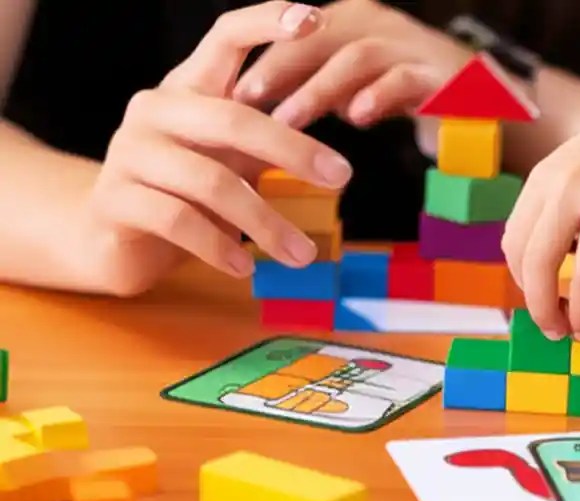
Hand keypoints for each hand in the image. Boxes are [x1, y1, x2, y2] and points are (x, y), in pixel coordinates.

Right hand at [85, 2, 352, 292]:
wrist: (108, 237)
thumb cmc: (183, 191)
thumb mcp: (231, 159)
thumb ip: (271, 143)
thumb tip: (341, 156)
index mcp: (188, 88)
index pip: (224, 37)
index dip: (268, 23)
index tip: (315, 21)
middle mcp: (155, 110)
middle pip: (234, 119)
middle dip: (294, 150)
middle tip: (342, 178)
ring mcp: (129, 153)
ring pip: (211, 182)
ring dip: (266, 223)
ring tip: (303, 255)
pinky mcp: (115, 200)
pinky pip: (178, 222)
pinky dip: (220, 247)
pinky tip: (247, 267)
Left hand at [232, 0, 471, 129]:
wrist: (486, 100)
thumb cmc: (410, 93)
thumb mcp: (357, 84)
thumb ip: (316, 86)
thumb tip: (256, 107)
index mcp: (351, 19)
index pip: (296, 30)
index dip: (261, 56)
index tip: (228, 89)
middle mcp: (379, 22)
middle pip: (317, 36)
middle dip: (278, 68)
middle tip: (245, 102)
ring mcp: (411, 45)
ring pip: (356, 56)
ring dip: (318, 89)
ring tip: (289, 120)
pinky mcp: (441, 73)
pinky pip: (404, 78)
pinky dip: (378, 96)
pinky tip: (355, 118)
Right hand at [502, 107, 579, 342]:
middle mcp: (570, 188)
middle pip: (536, 263)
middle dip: (542, 308)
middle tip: (559, 334)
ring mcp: (546, 179)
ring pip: (515, 248)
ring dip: (527, 286)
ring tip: (554, 304)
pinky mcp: (534, 177)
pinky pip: (515, 230)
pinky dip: (526, 260)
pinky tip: (550, 272)